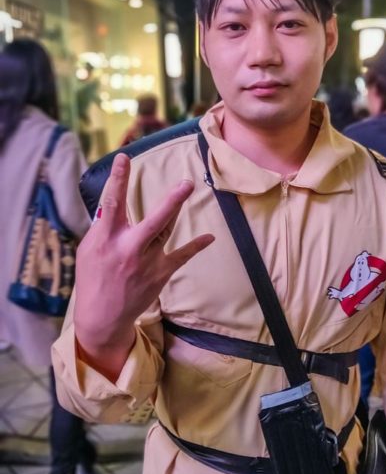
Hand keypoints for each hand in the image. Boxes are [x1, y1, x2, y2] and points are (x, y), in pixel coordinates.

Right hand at [74, 153, 213, 377]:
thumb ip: (104, 228)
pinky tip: (209, 237)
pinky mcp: (160, 274)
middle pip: (153, 221)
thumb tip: (115, 205)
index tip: (124, 158)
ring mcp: (147, 262)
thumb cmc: (93, 277)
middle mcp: (128, 249)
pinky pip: (181, 256)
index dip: (118, 179)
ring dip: (176, 210)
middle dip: (171, 201)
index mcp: (106, 239)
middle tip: (186, 184)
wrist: (102, 316)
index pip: (112, 203)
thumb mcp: (89, 250)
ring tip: (185, 189)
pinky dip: (196, 246)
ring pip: (166, 231)